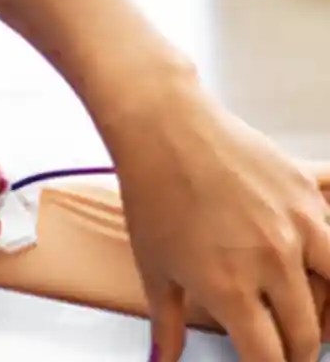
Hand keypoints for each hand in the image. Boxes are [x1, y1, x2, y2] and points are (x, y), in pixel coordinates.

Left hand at [108, 86, 329, 361]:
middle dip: (297, 351)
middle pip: (306, 334)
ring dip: (325, 311)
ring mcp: (298, 225)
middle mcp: (271, 261)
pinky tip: (319, 261)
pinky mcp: (309, 193)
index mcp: (229, 286)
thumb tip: (164, 359)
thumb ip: (167, 322)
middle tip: (285, 348)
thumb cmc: (153, 192)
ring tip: (309, 314)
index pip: (268, 356)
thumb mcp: (153, 266)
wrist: (162, 127)